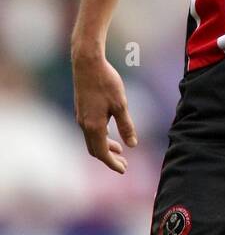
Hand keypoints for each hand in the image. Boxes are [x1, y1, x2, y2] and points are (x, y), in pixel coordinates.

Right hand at [72, 40, 137, 173]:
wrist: (87, 64)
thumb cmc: (106, 82)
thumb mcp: (121, 105)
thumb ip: (126, 126)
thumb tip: (132, 145)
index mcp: (94, 126)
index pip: (102, 153)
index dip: (112, 164)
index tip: (123, 170)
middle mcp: (84, 124)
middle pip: (95, 149)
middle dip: (109, 159)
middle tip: (124, 164)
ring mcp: (81, 117)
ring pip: (92, 140)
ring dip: (105, 147)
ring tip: (119, 150)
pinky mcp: (81, 110)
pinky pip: (90, 130)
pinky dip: (100, 137)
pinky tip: (109, 132)